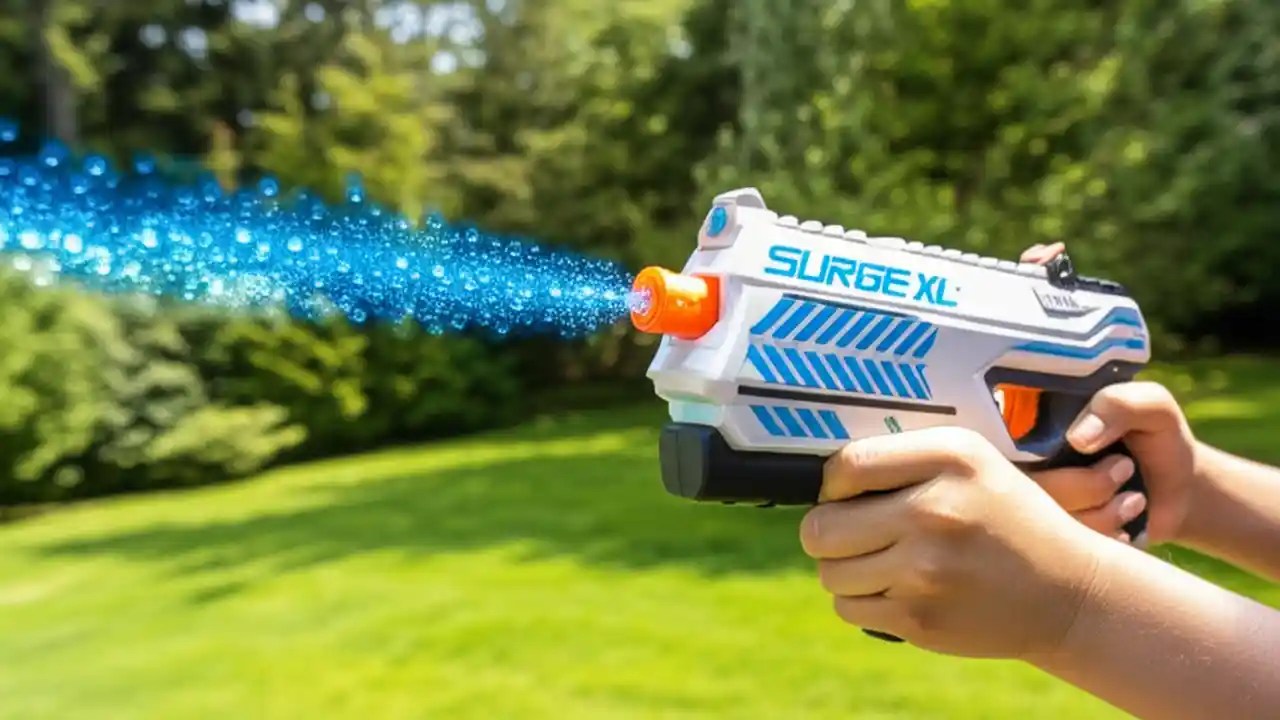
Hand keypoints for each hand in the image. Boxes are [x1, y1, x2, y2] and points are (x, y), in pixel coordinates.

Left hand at [799, 427, 1110, 659]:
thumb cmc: (1004, 518)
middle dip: (827, 531)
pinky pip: (848, 608)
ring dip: (844, 569)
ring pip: (830, 572)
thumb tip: (823, 480)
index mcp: (949, 459)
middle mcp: (934, 511)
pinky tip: (896, 590)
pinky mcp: (920, 618)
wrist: (1068, 593)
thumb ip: (900, 458)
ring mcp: (926, 570)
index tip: (848, 495)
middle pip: (821, 527)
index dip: (833, 485)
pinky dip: (862, 601)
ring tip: (881, 562)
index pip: (847, 467)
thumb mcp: (969, 461)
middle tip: (854, 533)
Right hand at [1019, 243, 1199, 546]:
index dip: (1033, 449)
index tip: (1087, 446)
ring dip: (1100, 512)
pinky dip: (1101, 534)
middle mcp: (1019, 462)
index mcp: (1029, 423)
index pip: (997, 438)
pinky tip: (1124, 523)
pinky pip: (1060, 545)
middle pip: (1018, 485)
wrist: (1178, 488)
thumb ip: (1118, 404)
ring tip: (1132, 497)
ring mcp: (1032, 503)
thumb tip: (1076, 438)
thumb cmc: (1158, 436)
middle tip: (1125, 468)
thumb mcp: (1150, 406)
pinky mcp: (1050, 539)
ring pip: (1042, 520)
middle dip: (1086, 484)